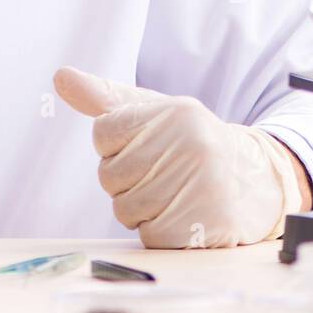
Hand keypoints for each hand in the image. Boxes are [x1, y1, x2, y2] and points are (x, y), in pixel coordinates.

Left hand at [54, 66, 304, 247]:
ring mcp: (203, 186)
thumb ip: (105, 98)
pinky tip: (180, 215)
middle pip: (110, 174)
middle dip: (125, 181)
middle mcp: (192, 144)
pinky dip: (156, 231)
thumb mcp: (153, 112)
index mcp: (175, 112)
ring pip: (125, 209)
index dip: (114, 146)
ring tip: (169, 194)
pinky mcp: (207, 227)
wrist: (253, 182)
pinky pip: (148, 236)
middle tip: (158, 174)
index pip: (104, 132)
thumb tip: (60, 76)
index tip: (142, 146)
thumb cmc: (189, 142)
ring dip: (139, 209)